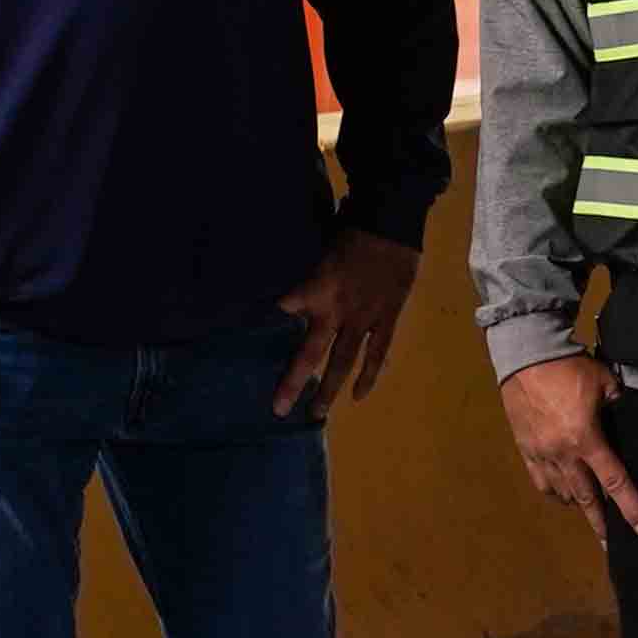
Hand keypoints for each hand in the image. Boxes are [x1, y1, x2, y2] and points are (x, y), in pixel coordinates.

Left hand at [273, 227, 422, 416]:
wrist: (390, 224)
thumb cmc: (350, 232)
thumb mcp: (316, 252)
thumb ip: (303, 280)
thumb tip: (284, 299)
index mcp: (314, 291)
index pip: (284, 314)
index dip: (267, 328)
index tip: (247, 342)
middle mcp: (335, 311)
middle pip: (310, 353)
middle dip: (294, 382)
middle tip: (280, 408)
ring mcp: (362, 319)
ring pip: (343, 361)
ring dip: (329, 389)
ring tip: (317, 413)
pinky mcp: (386, 319)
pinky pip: (377, 353)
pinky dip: (369, 375)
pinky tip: (359, 396)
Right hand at [500, 354, 637, 539]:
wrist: (526, 354)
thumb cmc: (567, 366)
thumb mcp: (605, 382)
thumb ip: (619, 404)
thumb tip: (626, 416)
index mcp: (585, 439)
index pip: (615, 482)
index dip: (632, 509)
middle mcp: (562, 453)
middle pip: (586, 498)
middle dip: (601, 524)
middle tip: (613, 544)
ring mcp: (540, 452)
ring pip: (562, 492)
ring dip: (578, 503)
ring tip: (590, 510)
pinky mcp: (525, 447)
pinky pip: (540, 479)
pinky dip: (554, 490)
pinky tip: (562, 492)